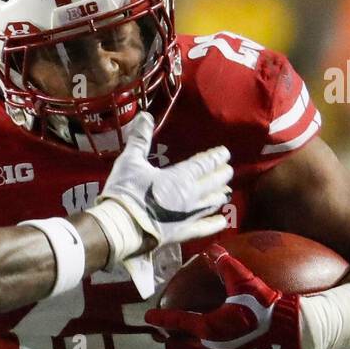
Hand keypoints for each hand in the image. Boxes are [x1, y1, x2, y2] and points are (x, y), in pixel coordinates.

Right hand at [97, 112, 231, 252]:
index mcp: (181, 176)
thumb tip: (145, 115)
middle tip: (228, 169)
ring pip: (212, 203)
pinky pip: (204, 228)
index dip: (215, 157)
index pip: (204, 164)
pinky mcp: (183, 233)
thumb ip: (140, 139)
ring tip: (226, 190)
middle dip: (221, 174)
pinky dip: (215, 223)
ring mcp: (189, 216)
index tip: (224, 152)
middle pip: (213, 182)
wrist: (121, 227)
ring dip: (220, 195)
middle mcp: (191, 195)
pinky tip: (222, 220)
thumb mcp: (130, 161)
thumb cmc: (125, 192)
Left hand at [144, 245, 302, 348]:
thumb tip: (212, 249)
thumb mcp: (245, 281)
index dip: (159, 318)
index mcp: (208, 328)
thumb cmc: (268, 306)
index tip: (148, 316)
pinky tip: (220, 347)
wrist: (296, 332)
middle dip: (169, 340)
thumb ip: (225, 265)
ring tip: (191, 339)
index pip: (174, 322)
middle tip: (169, 330)